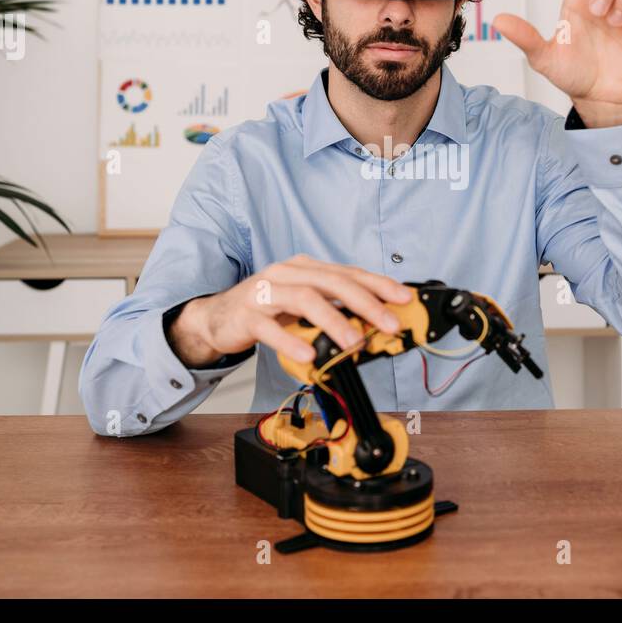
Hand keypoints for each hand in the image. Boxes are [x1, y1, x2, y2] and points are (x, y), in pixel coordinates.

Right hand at [166, 254, 413, 367]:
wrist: (216, 317)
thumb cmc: (267, 309)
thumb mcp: (303, 304)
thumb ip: (335, 308)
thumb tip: (376, 323)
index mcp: (306, 268)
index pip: (349, 273)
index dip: (379, 285)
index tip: (405, 299)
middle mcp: (287, 273)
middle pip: (332, 282)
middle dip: (366, 303)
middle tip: (389, 324)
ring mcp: (266, 292)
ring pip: (304, 299)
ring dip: (334, 321)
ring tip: (355, 343)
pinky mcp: (246, 315)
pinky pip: (270, 327)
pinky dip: (291, 341)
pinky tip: (309, 354)